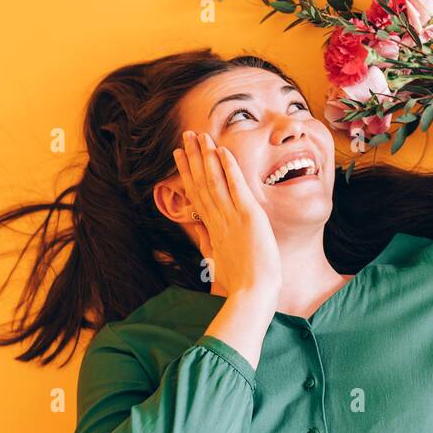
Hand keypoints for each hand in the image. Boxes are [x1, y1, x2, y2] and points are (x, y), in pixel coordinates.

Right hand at [174, 130, 281, 307]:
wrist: (252, 296)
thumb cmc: (240, 287)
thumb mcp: (220, 266)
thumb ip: (212, 250)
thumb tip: (203, 240)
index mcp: (213, 231)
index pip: (197, 196)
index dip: (187, 174)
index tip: (179, 156)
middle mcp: (218, 220)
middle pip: (201, 183)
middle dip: (192, 158)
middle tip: (184, 137)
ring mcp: (232, 217)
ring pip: (214, 181)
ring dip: (206, 156)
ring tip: (198, 136)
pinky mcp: (248, 216)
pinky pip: (236, 187)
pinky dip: (229, 168)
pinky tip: (222, 150)